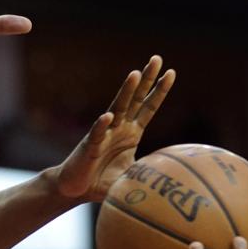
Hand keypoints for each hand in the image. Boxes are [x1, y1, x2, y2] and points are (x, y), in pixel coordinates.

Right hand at [51, 56, 175, 203]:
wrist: (76, 190)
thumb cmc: (104, 183)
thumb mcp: (133, 175)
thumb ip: (149, 171)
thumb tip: (172, 175)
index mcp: (132, 133)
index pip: (149, 107)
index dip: (160, 91)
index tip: (171, 72)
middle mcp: (119, 128)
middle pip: (136, 99)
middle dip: (147, 79)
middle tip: (157, 58)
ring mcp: (105, 134)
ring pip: (117, 109)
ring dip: (126, 92)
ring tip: (135, 74)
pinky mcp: (90, 146)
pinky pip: (97, 134)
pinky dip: (102, 126)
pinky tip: (108, 117)